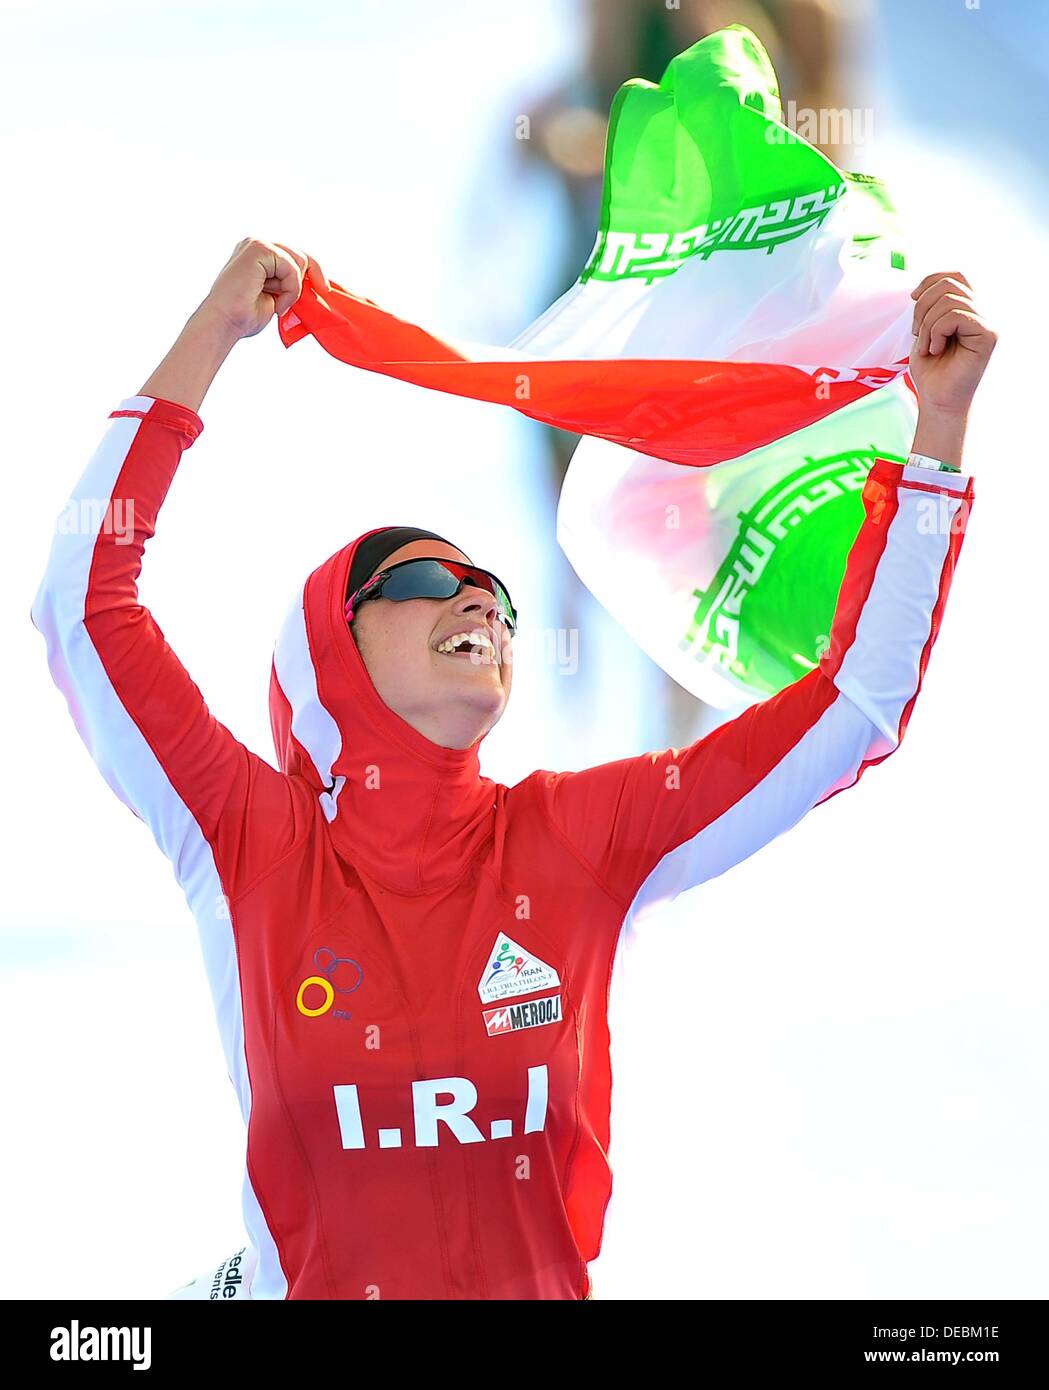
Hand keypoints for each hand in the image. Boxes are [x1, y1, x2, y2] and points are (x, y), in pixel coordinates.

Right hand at [201, 237, 330, 339]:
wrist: (225, 322)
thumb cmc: (244, 316)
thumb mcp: (276, 296)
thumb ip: (290, 284)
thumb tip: (314, 283)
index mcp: (259, 254)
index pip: (295, 255)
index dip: (313, 270)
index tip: (323, 288)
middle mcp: (257, 244)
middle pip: (301, 254)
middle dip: (305, 280)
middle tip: (292, 304)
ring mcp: (256, 243)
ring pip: (298, 261)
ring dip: (293, 289)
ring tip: (278, 304)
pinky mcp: (258, 248)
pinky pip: (291, 267)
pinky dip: (290, 289)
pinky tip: (276, 303)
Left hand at [908, 271, 996, 413]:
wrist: (937, 400)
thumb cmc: (930, 370)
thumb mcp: (924, 331)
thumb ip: (929, 306)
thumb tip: (922, 287)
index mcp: (968, 309)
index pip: (955, 276)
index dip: (930, 281)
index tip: (912, 299)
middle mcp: (982, 312)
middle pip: (950, 284)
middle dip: (923, 307)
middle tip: (916, 334)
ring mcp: (987, 323)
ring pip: (949, 300)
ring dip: (927, 325)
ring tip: (926, 347)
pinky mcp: (988, 335)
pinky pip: (955, 316)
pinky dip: (936, 332)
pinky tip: (935, 350)